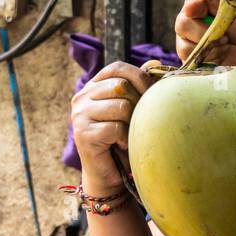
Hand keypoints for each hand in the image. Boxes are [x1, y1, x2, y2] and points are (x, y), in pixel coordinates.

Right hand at [70, 60, 157, 194]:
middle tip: (138, 120)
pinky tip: (122, 145)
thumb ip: (140, 85)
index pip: (117, 67)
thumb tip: (155, 62)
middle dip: (138, 103)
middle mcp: (82, 97)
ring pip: (121, 106)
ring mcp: (79, 115)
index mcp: (93, 87)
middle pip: (121, 86)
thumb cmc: (124, 138)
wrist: (110, 172)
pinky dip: (126, 138)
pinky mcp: (83, 134)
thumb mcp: (133, 108)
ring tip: (128, 133)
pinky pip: (116, 128)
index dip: (139, 76)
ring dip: (132, 123)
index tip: (152, 92)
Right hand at [175, 0, 235, 67]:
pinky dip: (207, 57)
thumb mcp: (231, 7)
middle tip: (224, 33)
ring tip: (225, 43)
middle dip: (203, 30)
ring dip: (208, 45)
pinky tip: (220, 54)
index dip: (193, 7)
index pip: (188, 5)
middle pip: (182, 25)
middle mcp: (190, 25)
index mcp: (198, 9)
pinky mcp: (195, 61)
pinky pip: (191, 61)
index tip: (202, 7)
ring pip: (184, 45)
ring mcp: (191, 44)